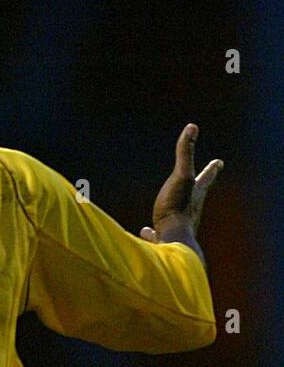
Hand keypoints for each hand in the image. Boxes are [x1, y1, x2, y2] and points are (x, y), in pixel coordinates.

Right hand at [140, 123, 222, 244]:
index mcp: (195, 193)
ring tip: (168, 210)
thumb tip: (192, 126)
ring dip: (174, 210)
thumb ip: (185, 152)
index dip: (212, 169)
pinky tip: (146, 233)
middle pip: (196, 195)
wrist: (173, 240)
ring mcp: (178, 223)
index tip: (219, 163)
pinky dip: (152, 231)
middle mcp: (190, 208)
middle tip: (203, 183)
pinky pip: (157, 232)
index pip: (206, 177)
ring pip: (177, 214)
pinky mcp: (165, 236)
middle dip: (199, 188)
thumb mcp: (182, 175)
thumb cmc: (178, 207)